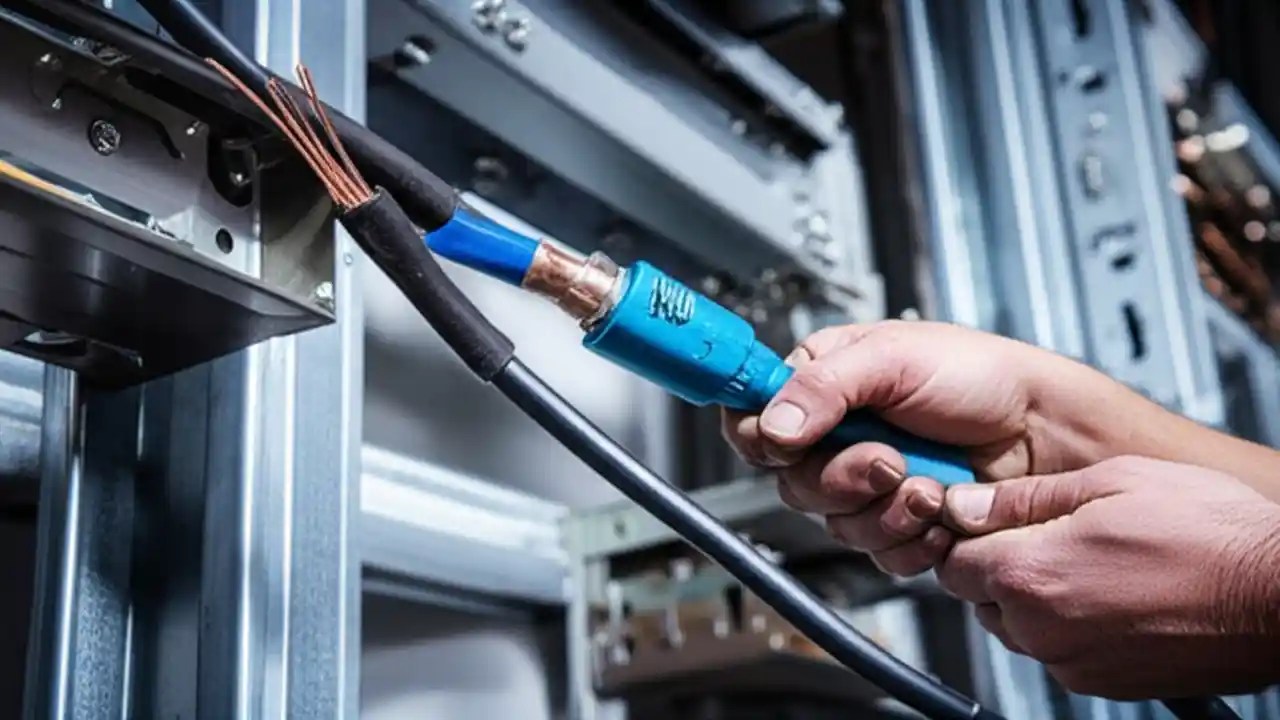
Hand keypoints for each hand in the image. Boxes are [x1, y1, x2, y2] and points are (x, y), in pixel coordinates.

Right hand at [721, 321, 1127, 575]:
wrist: (1047, 434)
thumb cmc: (982, 377)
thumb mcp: (895, 356)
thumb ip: (825, 385)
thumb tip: (773, 424)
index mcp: (822, 382)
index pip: (751, 415)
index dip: (759, 435)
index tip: (785, 441)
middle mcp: (836, 435)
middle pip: (788, 480)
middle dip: (842, 477)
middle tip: (888, 459)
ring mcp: (865, 482)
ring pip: (833, 522)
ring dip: (883, 509)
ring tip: (930, 483)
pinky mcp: (896, 524)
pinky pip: (876, 551)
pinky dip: (910, 537)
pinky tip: (941, 510)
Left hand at [938, 456, 1279, 699]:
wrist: (1279, 595)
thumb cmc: (1210, 533)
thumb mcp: (1108, 482)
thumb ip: (1024, 498)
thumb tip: (967, 503)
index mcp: (1030, 575)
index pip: (951, 561)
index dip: (965, 534)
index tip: (984, 517)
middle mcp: (1043, 630)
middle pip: (982, 596)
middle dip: (1000, 563)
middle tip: (1049, 532)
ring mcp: (1074, 664)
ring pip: (1019, 625)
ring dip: (1036, 594)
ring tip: (1091, 558)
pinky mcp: (1104, 683)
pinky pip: (1059, 650)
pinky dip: (1070, 623)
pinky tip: (1112, 590)